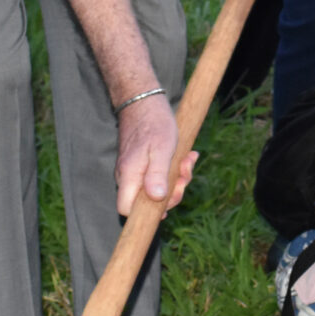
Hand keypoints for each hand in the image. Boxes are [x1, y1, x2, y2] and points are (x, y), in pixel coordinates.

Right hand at [116, 92, 194, 215]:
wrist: (145, 102)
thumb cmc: (154, 124)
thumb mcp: (162, 148)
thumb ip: (157, 174)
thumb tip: (157, 198)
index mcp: (129, 175)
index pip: (126, 209)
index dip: (146, 213)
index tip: (168, 203)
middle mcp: (128, 177)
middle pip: (146, 203)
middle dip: (172, 193)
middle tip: (185, 175)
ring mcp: (135, 172)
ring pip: (156, 189)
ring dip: (177, 179)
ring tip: (188, 161)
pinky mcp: (142, 166)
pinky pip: (159, 177)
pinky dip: (174, 171)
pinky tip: (187, 158)